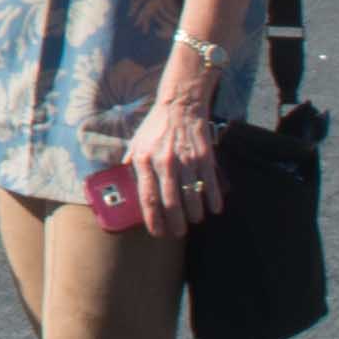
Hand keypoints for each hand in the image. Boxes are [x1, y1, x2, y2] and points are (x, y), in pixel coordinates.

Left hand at [118, 84, 225, 233]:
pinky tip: (214, 208)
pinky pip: (210, 183)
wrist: (180, 106)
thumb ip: (130, 165)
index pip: (146, 197)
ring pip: (191, 195)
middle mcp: (164, 162)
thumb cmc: (155, 127)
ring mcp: (186, 160)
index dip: (152, 218)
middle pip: (171, 201)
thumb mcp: (135, 143)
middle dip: (176, 222)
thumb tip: (124, 186)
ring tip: (195, 220)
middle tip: (178, 232)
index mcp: (143, 160)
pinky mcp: (204, 156)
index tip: (157, 231)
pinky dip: (213, 199)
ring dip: (195, 213)